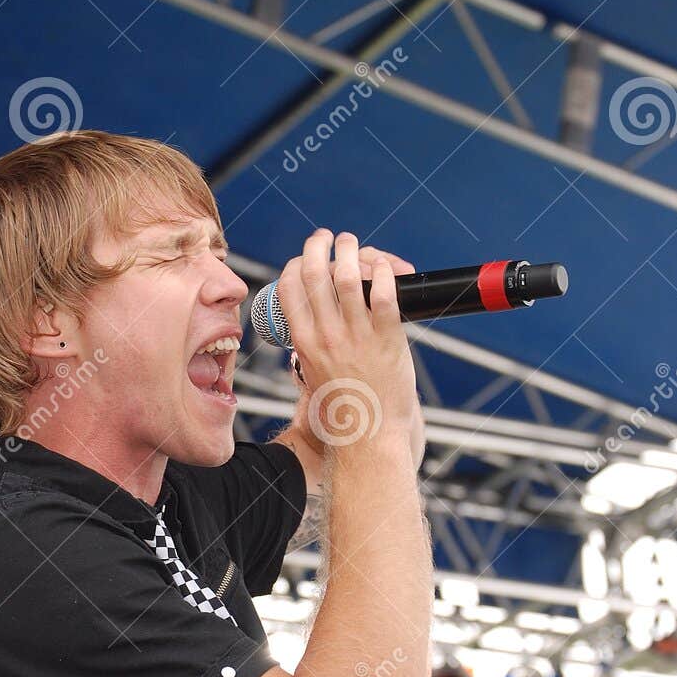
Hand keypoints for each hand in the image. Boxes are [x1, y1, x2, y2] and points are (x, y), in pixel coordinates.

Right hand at [277, 230, 416, 448]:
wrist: (368, 439)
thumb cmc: (341, 415)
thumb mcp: (311, 380)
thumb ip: (306, 355)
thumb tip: (301, 341)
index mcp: (304, 344)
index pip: (288, 289)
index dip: (294, 265)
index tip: (303, 259)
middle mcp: (327, 336)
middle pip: (315, 273)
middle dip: (318, 246)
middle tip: (326, 237)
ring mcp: (357, 336)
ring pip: (348, 276)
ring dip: (351, 250)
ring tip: (353, 244)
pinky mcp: (387, 339)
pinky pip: (384, 294)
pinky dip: (383, 272)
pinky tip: (384, 267)